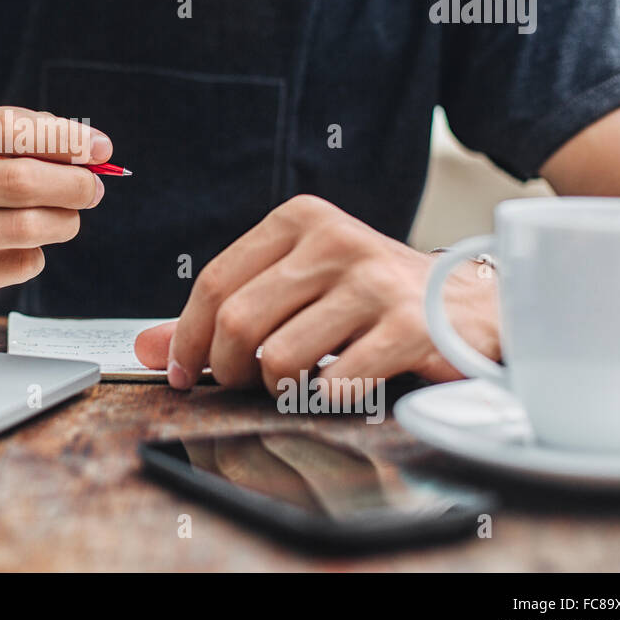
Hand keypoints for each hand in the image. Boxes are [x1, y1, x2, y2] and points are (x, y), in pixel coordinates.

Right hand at [0, 107, 111, 327]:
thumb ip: (5, 143)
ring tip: (68, 220)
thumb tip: (83, 148)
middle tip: (93, 188)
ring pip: (21, 227)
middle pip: (16, 180)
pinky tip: (23, 251)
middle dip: (71, 183)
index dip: (62, 136)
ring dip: (63, 222)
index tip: (100, 147)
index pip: (3, 127)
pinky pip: (13, 266)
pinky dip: (34, 255)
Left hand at [133, 194, 498, 390]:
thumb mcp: (294, 288)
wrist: (471, 306)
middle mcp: (334, 240)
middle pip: (238, 321)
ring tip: (298, 383)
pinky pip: (335, 381)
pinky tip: (338, 388)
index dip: (188, 337)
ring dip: (278, 387)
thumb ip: (222, 314)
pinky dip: (326, 398)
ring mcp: (374, 280)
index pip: (214, 282)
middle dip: (228, 369)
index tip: (184, 373)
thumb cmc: (369, 299)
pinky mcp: (411, 325)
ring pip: (279, 356)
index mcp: (299, 220)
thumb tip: (149, 348)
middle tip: (241, 385)